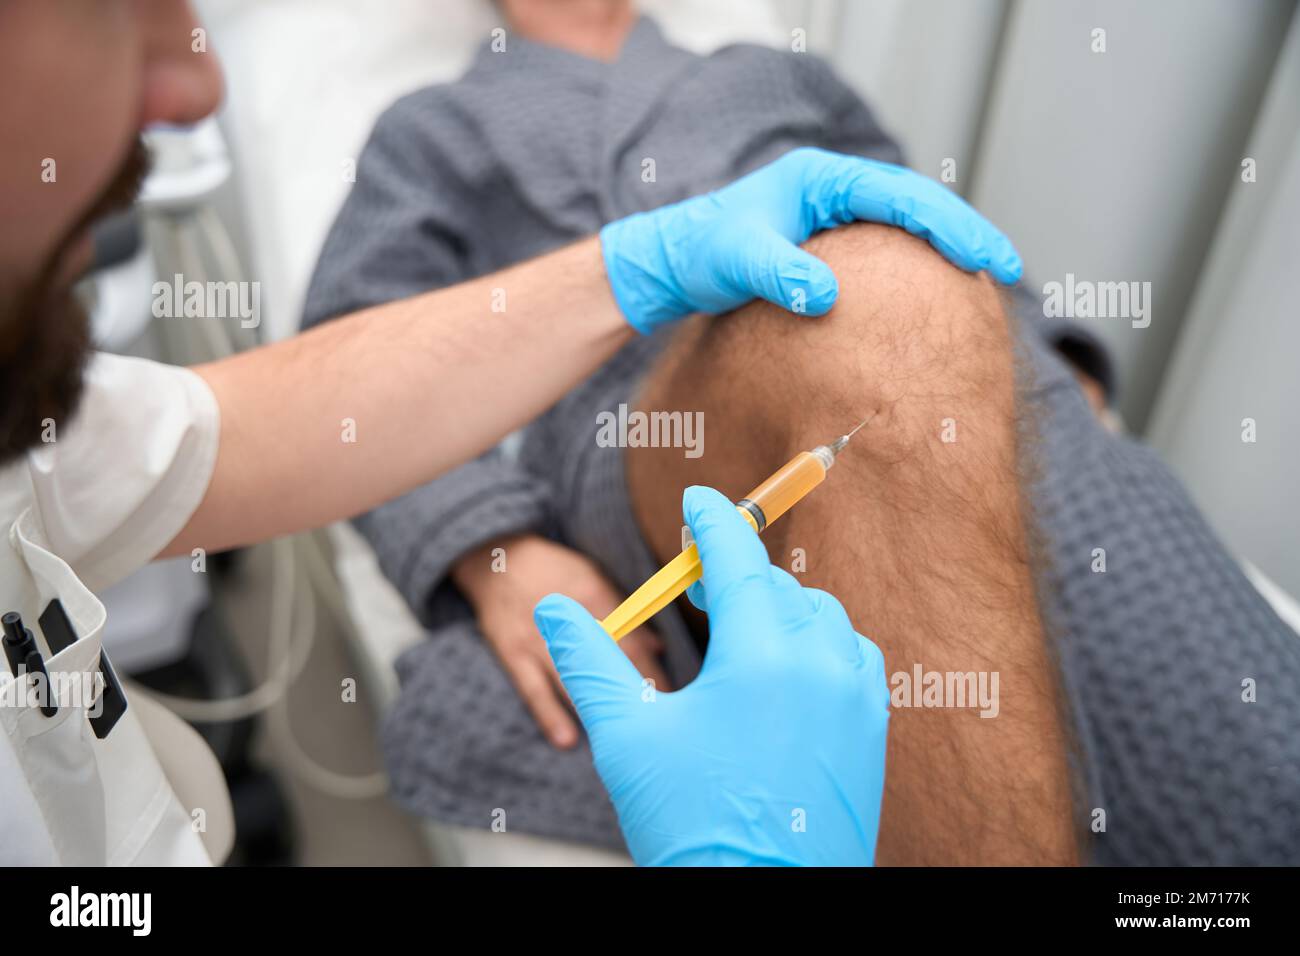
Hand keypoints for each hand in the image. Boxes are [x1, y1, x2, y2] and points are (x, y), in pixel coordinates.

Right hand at [453, 534, 671, 748]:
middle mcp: (565, 616)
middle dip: (632, 692)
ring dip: (598, 706)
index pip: (629, 636)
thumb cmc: (555, 571)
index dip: (652, 669)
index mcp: (593, 595)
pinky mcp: (513, 655)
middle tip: (658, 723)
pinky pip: (533, 690)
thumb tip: (658, 648)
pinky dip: (549, 716)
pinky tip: (567, 740)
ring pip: (573, 678)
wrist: (495, 560)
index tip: (674, 697)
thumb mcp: (593, 580)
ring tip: (625, 736)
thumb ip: (625, 615)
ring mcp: (537, 638)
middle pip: (605, 660)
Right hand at [534, 486, 889, 865]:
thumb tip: (552, 609)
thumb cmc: (694, 824)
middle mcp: (821, 664)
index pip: (737, 560)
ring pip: (822, 617)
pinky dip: (820, 643)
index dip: (712, 522)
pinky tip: (788, 667)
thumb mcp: (626, 739)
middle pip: (779, 586)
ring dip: (781, 607)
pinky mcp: (871, 732)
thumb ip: (590, 662)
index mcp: (763, 654)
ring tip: (738, 626)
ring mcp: (855, 698)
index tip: (698, 498)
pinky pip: (852, 657)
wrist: (762, 904)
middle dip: (736, 574)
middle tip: (694, 585)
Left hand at [600, 146, 1022, 332]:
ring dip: (949, 246)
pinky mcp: (833, 239)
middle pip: (919, 203)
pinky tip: (942, 292)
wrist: (675, 262)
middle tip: (1009, 270)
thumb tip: (824, 296)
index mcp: (823, 180)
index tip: (984, 257)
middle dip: (966, 233)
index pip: (902, 196)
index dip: (949, 225)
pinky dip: (921, 262)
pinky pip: (889, 245)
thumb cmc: (703, 255)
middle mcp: (835, 189)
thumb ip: (779, 275)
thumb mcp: (737, 263)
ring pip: (908, 223)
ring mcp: (836, 213)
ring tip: (992, 279)